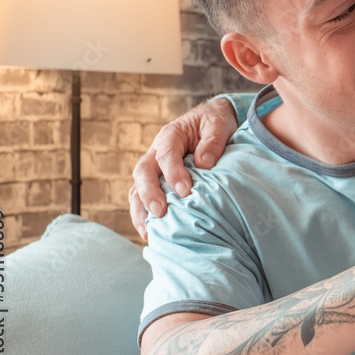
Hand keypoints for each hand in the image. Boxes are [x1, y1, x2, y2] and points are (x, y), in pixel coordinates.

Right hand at [129, 97, 238, 240]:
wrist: (211, 120)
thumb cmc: (214, 123)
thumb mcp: (218, 125)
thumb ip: (212, 142)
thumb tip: (204, 164)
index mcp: (170, 135)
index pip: (166, 155)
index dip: (173, 173)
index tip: (185, 191)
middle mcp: (156, 152)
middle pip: (143, 172)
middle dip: (149, 194)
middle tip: (161, 212)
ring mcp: (154, 169)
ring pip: (136, 189)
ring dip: (140, 210)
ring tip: (149, 232)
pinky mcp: (156, 182)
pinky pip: (142, 199)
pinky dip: (144, 216)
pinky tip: (152, 234)